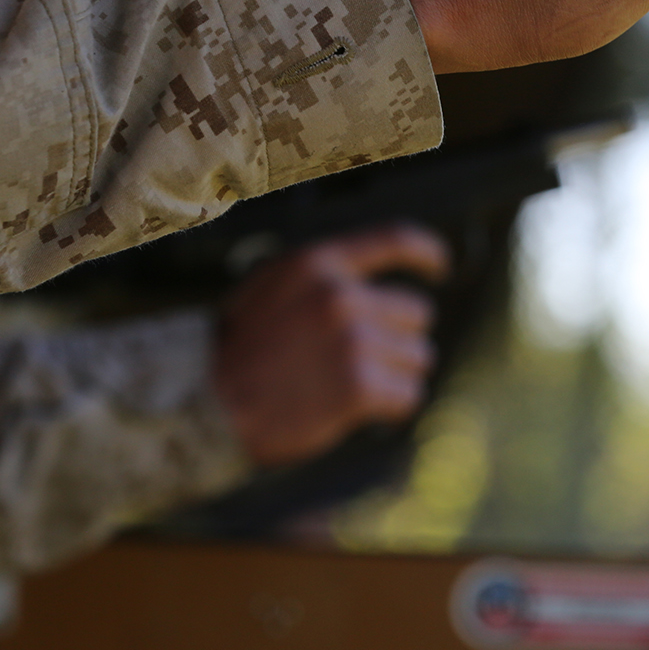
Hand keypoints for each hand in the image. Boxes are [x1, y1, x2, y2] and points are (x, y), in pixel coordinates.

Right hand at [211, 223, 450, 466]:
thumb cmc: (237, 354)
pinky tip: (361, 410)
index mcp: (317, 264)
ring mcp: (354, 341)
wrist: (208, 405)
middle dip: (397, 338)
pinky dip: (392, 407)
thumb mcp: (269, 290)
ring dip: (396, 374)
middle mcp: (342, 296)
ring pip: (418, 356)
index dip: (426, 251)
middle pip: (416, 312)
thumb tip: (370, 287)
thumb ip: (320, 281)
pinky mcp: (361, 386)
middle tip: (360, 360)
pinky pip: (409, 396)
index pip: (393, 239)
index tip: (440, 266)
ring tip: (353, 386)